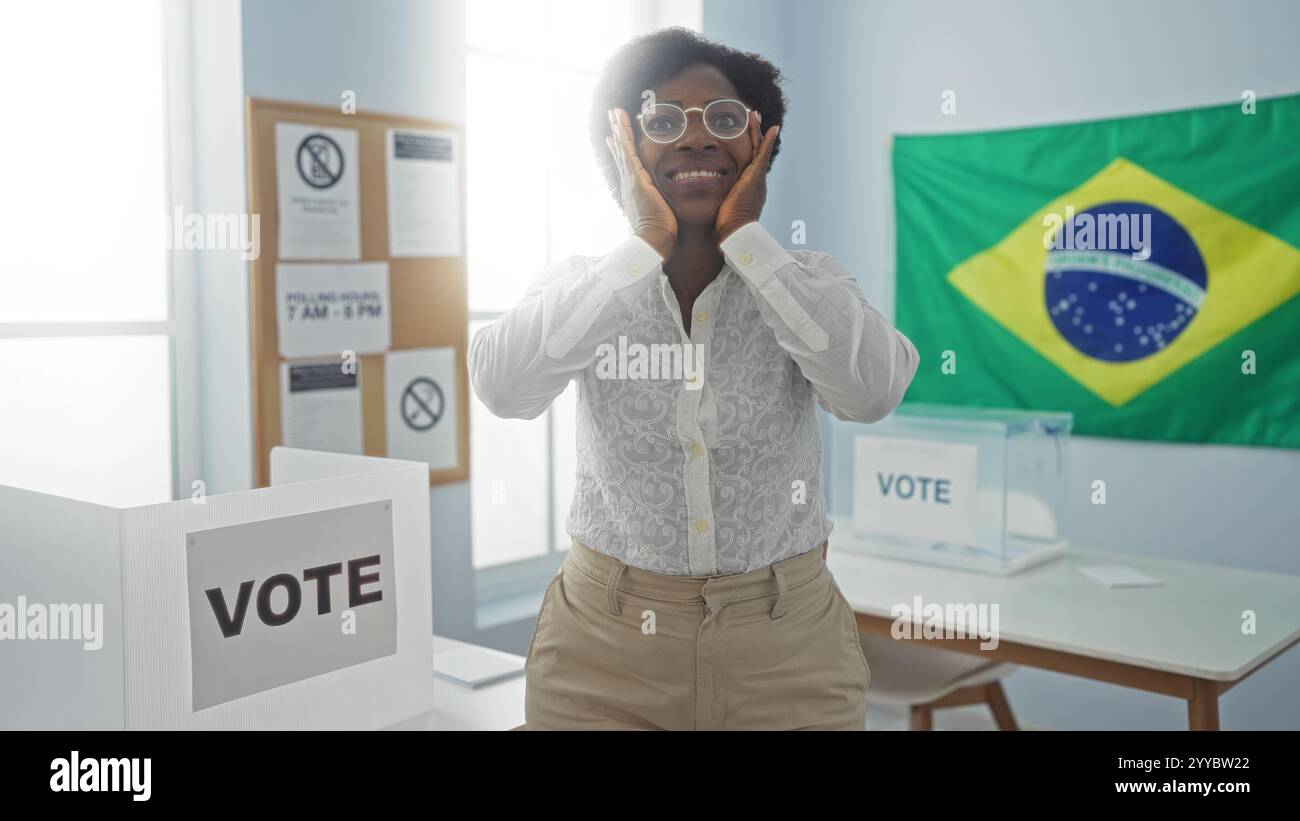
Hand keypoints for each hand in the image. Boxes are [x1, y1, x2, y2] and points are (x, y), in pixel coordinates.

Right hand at [606, 108, 676, 258]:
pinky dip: (624, 139)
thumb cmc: (658, 235)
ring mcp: (630, 181)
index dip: (621, 151)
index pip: (627, 166)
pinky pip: (628, 154)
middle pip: (621, 153)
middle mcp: (628, 184)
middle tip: (612, 117)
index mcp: (633, 192)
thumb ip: (659, 208)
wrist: (652, 242)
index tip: (615, 139)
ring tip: (614, 114)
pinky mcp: (636, 180)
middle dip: (617, 134)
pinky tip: (620, 126)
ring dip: (618, 130)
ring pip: (623, 150)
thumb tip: (663, 209)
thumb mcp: (658, 217)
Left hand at [714, 111, 778, 243]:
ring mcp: (757, 178)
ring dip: (758, 131)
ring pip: (758, 149)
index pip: (748, 163)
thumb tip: (710, 206)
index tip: (746, 136)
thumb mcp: (721, 211)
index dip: (748, 149)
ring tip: (756, 115)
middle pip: (756, 152)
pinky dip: (767, 141)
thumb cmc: (726, 228)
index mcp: (748, 188)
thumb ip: (718, 203)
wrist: (735, 234)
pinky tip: (772, 128)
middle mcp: (756, 181)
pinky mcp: (755, 177)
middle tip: (754, 118)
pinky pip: (763, 154)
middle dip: (755, 135)